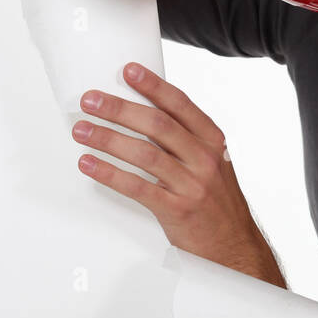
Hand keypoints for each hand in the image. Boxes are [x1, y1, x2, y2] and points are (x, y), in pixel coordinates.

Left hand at [72, 62, 284, 286]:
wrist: (235, 246)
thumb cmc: (217, 204)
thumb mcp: (211, 164)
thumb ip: (185, 141)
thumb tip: (143, 117)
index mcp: (212, 142)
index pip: (180, 105)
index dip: (153, 86)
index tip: (128, 70)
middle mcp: (203, 159)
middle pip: (156, 124)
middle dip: (119, 108)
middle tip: (91, 100)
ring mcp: (191, 185)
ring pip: (144, 153)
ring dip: (107, 138)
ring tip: (82, 130)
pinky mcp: (176, 210)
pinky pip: (137, 187)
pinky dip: (109, 173)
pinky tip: (90, 164)